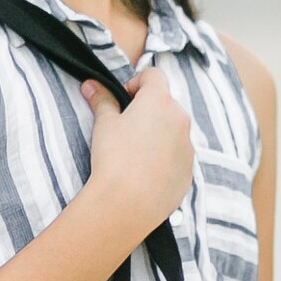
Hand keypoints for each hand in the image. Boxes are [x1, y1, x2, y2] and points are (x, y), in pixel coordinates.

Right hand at [81, 71, 193, 237]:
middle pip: (166, 104)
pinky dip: (164, 159)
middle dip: (148, 111)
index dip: (137, 82)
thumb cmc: (114, 159)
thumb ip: (101, 100)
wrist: (127, 204)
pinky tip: (144, 173)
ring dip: (158, 135)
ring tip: (134, 154)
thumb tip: (91, 85)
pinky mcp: (189, 171)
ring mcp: (188, 146)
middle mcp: (180, 119)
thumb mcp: (103, 125)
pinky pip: (177, 157)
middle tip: (126, 128)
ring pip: (174, 132)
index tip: (124, 99)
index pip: (154, 76)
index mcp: (160, 101)